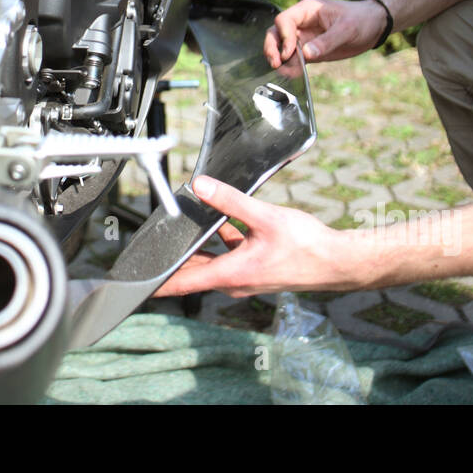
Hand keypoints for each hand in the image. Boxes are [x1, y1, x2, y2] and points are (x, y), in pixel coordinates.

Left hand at [153, 175, 374, 297]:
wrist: (337, 262)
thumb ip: (230, 201)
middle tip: (150, 252)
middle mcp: (235, 281)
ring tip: (182, 234)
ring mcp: (247, 278)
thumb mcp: (264, 217)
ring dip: (198, 252)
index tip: (135, 285)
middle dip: (173, 262)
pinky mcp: (257, 270)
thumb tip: (202, 187)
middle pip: (193, 274)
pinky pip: (229, 258)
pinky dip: (221, 245)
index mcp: (231, 273)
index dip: (157, 283)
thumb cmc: (307, 247)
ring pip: (211, 265)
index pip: (183, 282)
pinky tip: (224, 225)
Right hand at [263, 0, 385, 68]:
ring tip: (282, 71)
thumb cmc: (361, 19)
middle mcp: (302, 23)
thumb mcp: (347, 29)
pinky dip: (291, 67)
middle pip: (276, 33)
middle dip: (272, 47)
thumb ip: (327, 41)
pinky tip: (292, 74)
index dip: (283, 36)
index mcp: (307, 10)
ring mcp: (304, 37)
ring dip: (279, 59)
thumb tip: (306, 54)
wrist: (375, 27)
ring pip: (282, 47)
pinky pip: (295, 59)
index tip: (290, 51)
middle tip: (276, 63)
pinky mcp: (310, 51)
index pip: (284, 20)